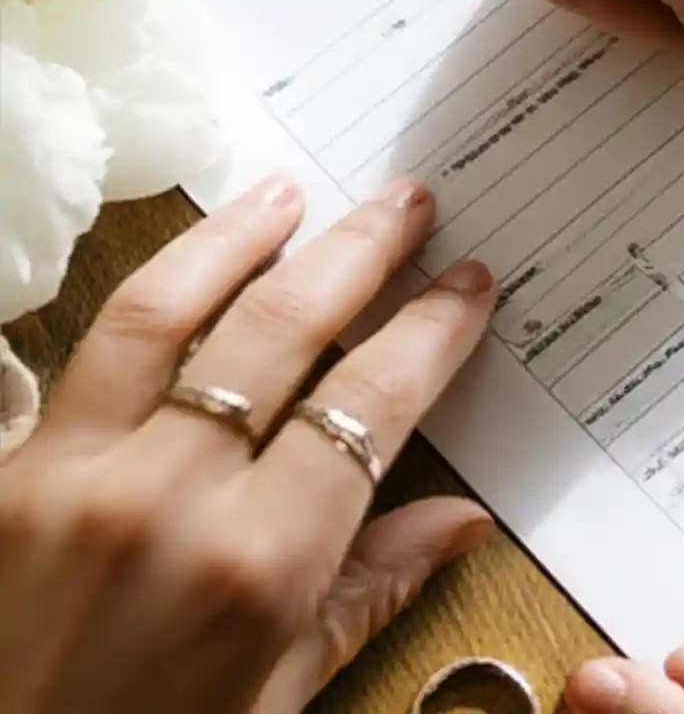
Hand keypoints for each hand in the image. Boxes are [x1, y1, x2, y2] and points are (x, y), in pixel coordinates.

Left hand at [0, 176, 497, 711]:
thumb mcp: (281, 694)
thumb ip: (370, 592)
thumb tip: (460, 523)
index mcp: (258, 566)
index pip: (368, 406)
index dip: (430, 334)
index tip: (465, 290)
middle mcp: (166, 499)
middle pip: (282, 331)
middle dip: (359, 252)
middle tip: (406, 204)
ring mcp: (70, 473)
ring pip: (168, 312)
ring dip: (241, 238)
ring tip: (290, 194)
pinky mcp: (4, 469)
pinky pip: (86, 352)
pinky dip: (148, 293)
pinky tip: (186, 268)